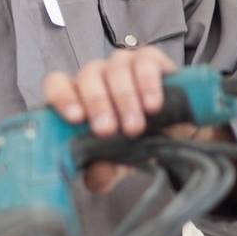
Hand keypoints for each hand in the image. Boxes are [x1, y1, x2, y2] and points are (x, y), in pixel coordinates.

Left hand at [43, 46, 199, 193]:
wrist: (179, 136)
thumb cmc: (138, 143)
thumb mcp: (118, 163)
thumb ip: (104, 172)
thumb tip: (96, 176)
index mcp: (79, 97)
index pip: (57, 84)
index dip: (62, 97)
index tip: (75, 118)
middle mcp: (97, 76)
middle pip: (87, 77)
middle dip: (97, 104)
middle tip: (108, 130)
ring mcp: (122, 64)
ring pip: (115, 69)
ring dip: (124, 99)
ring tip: (134, 127)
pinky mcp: (150, 59)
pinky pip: (144, 61)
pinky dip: (147, 83)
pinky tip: (153, 105)